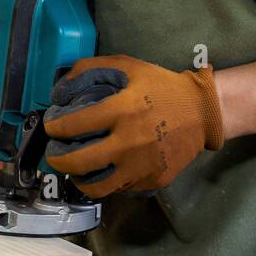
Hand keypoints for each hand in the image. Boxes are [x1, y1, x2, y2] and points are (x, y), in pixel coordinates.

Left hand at [43, 55, 224, 197]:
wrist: (204, 112)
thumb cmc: (161, 87)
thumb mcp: (128, 66)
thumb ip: (90, 70)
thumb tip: (59, 92)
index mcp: (124, 110)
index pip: (74, 125)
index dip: (55, 128)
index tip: (52, 127)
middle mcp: (131, 142)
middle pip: (78, 162)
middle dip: (56, 159)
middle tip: (53, 153)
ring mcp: (142, 166)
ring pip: (96, 186)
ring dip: (77, 178)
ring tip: (74, 170)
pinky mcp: (153, 181)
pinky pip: (119, 188)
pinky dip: (105, 181)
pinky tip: (102, 170)